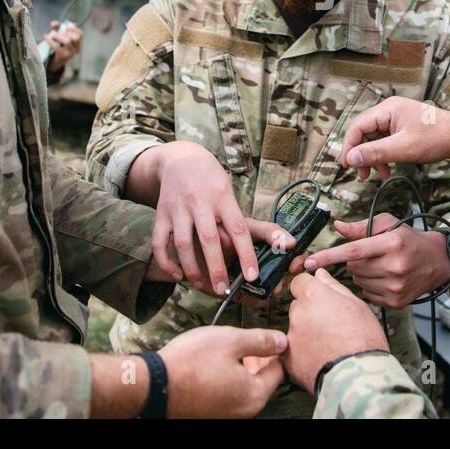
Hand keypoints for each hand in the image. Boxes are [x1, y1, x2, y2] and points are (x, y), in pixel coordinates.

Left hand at [44, 21, 82, 72]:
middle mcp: (76, 49)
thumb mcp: (58, 36)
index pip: (80, 34)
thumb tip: (54, 23)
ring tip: (51, 35)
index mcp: (77, 43)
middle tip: (58, 32)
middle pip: (75, 37)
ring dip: (58, 36)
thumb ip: (57, 27)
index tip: (66, 26)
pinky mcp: (63, 56)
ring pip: (67, 41)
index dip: (74, 29)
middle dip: (66, 32)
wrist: (55, 61)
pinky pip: (57, 47)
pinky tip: (46, 38)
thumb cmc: (58, 46)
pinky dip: (50, 41)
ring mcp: (70, 53)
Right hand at [143, 142, 291, 294]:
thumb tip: (289, 243)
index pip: (238, 229)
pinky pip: (160, 243)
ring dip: (192, 268)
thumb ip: (258, 223)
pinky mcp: (161, 214)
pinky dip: (167, 262)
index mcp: (223, 197)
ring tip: (202, 285)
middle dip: (217, 267)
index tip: (252, 276)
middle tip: (223, 290)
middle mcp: (200, 202)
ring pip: (183, 244)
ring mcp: (178, 208)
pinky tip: (177, 275)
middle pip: (209, 239)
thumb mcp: (234, 194)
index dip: (246, 254)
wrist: (180, 158)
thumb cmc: (213, 179)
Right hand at [160, 326, 286, 417]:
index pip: (278, 371)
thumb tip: (281, 341)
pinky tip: (211, 367)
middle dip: (255, 360)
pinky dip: (224, 381)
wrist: (155, 386)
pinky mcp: (210, 414)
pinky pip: (226, 395)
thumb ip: (260, 340)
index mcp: (255, 394)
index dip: (273, 351)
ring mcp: (227, 415)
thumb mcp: (230, 340)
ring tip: (223, 352)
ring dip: (239, 370)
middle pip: (261, 381)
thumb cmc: (190, 364)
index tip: (264, 339)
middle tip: (242, 342)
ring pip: (242, 388)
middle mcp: (245, 410)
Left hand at [283, 269, 387, 393]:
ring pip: (295, 329)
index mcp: (314, 296)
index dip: (309, 289)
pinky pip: (292, 352)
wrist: (360, 376)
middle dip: (309, 313)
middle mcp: (298, 313)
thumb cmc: (364, 342)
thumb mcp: (358, 306)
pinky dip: (302, 355)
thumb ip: (334, 288)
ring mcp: (291, 337)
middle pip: (298, 306)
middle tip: (330, 326)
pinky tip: (320, 358)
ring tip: (328, 346)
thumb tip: (321, 276)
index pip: (300, 282)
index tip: (317, 297)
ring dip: (306, 334)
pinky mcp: (288, 360)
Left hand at [288, 214, 449, 308]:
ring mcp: (396, 287)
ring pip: (358, 281)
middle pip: (353, 267)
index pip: (353, 251)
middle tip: (369, 255)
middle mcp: (394, 266)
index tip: (308, 262)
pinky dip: (369, 286)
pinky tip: (384, 278)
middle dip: (353, 261)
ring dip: (361, 274)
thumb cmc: (408, 239)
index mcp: (391, 244)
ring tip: (379, 266)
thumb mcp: (388, 224)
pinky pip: (367, 294)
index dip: (329, 257)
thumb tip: (337, 226)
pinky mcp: (396, 302)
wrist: (437, 261)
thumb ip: (360, 226)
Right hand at [340, 96, 449, 179]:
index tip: (348, 165)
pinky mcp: (403, 128)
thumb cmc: (437, 138)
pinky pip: (385, 142)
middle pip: (364, 132)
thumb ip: (376, 153)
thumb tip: (351, 158)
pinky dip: (383, 156)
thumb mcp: (404, 148)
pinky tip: (387, 169)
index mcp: (388, 109)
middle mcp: (389, 111)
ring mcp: (396, 119)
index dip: (349, 146)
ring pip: (374, 139)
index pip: (358, 126)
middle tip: (361, 174)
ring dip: (372, 157)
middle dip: (361, 154)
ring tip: (376, 175)